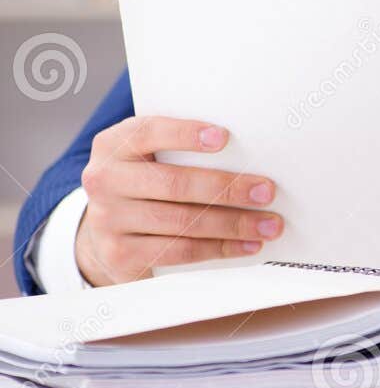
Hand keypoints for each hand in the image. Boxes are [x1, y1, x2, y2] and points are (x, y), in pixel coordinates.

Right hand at [74, 117, 281, 286]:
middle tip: (266, 192)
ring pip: (182, 222)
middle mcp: (104, 180)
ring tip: (267, 224)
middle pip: (174, 183)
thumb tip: (247, 153)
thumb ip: (181, 148)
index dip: (186, 134)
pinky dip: (219, 248)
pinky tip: (245, 244)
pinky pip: (179, 251)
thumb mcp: (149, 155)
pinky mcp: (120, 255)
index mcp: (114, 145)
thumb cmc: (144, 180)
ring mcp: (108, 220)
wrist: (106, 227)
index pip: (149, 132)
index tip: (224, 137)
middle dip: (228, 188)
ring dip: (233, 224)